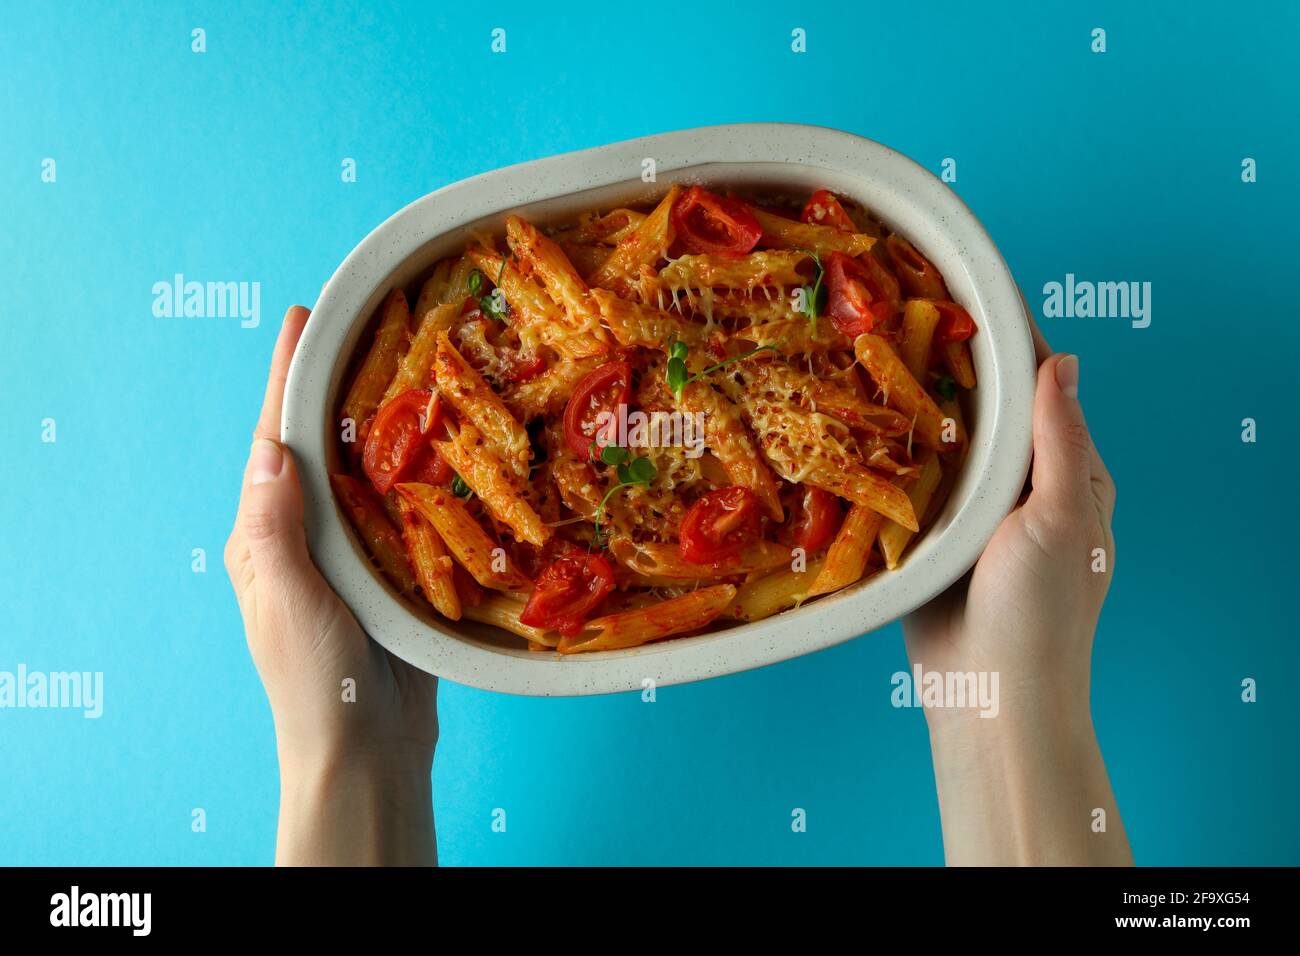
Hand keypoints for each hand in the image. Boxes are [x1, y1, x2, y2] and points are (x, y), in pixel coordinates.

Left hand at [225, 306, 438, 865]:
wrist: (366, 748)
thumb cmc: (315, 680)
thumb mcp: (285, 600)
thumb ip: (274, 527)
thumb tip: (271, 449)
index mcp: (265, 536)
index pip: (273, 441)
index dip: (287, 378)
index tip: (304, 318)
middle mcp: (304, 536)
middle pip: (318, 444)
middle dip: (332, 384)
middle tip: (361, 324)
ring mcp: (350, 554)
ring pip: (364, 471)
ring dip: (379, 420)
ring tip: (406, 366)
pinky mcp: (393, 574)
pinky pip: (403, 509)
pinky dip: (418, 472)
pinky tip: (442, 446)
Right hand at [903, 319, 1130, 864]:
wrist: (990, 695)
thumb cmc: (1041, 610)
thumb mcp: (1061, 516)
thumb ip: (1059, 439)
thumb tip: (1064, 359)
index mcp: (1068, 478)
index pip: (1043, 391)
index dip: (1014, 342)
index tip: (972, 292)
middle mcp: (1022, 489)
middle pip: (990, 412)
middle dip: (955, 367)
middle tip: (902, 315)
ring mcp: (974, 515)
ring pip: (947, 446)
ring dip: (917, 408)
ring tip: (871, 355)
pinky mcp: (930, 539)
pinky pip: (912, 486)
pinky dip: (893, 456)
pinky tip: (859, 425)